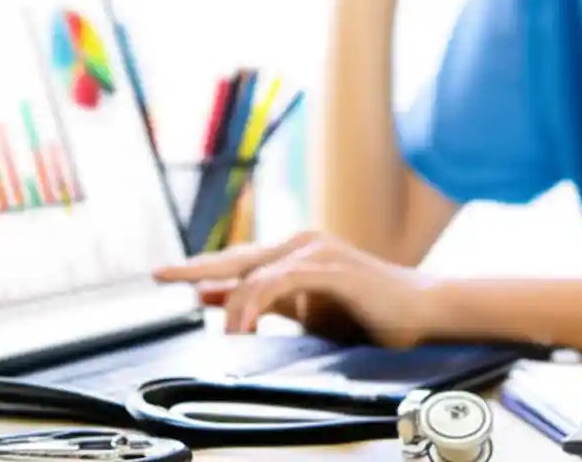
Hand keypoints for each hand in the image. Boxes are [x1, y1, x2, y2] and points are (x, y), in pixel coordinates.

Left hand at [154, 231, 439, 348]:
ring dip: (234, 308)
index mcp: (296, 252)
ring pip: (255, 273)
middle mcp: (302, 243)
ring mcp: (316, 251)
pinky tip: (247, 324)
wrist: (421, 313)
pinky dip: (256, 303)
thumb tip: (216, 300)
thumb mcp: (306, 312)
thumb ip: (265, 302)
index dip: (200, 268)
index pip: (238, 259)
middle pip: (236, 256)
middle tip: (160, 275)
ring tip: (230, 339)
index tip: (164, 275)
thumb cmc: (369, 315)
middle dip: (195, 268)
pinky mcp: (330, 267)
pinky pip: (279, 282)